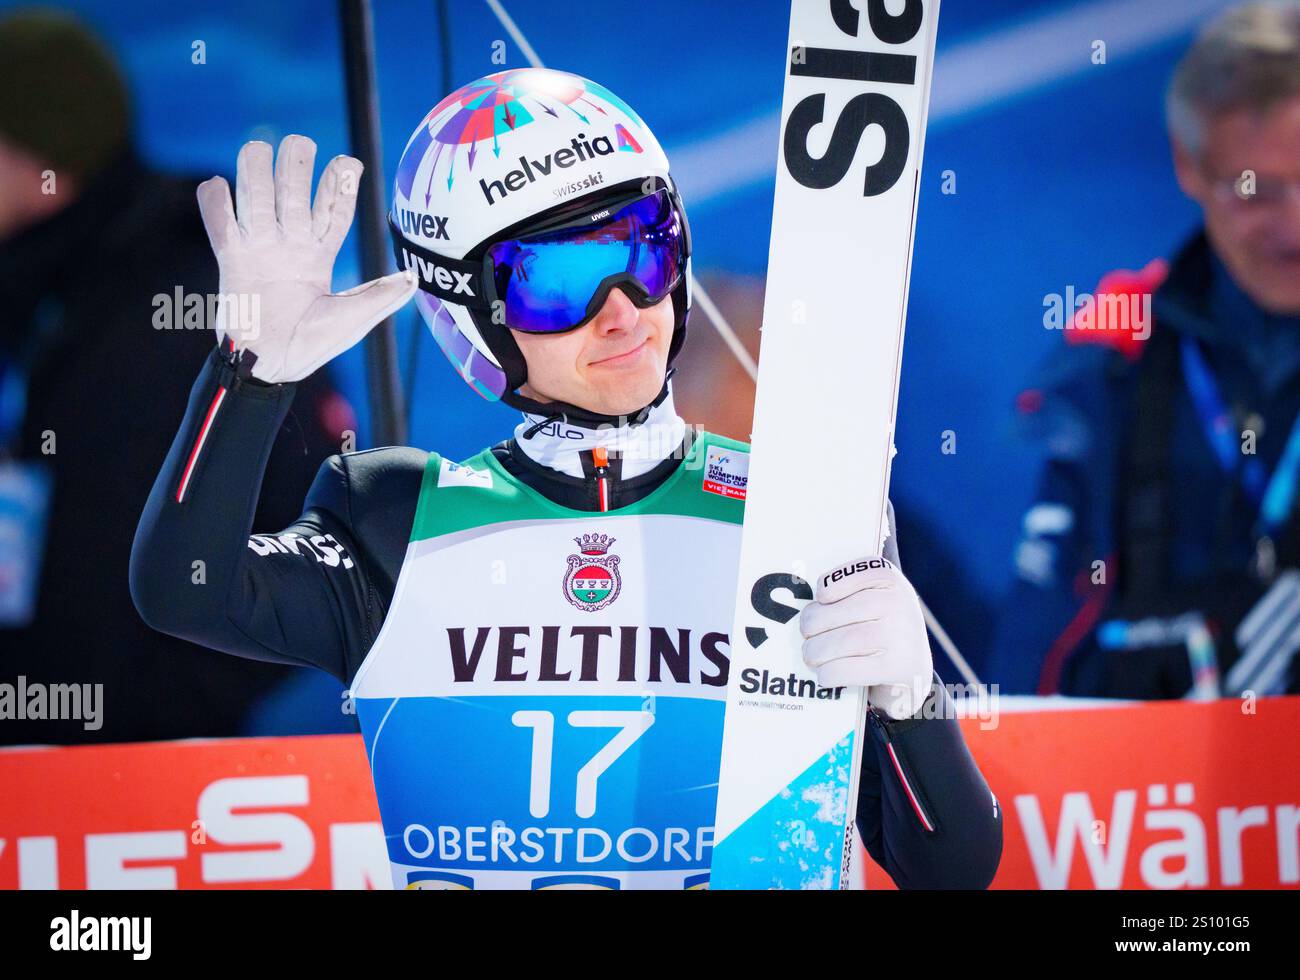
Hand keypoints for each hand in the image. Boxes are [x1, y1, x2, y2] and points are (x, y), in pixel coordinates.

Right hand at [196, 134, 415, 382]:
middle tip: (299, 144)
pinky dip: (215, 203)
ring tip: (258, 150)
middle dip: (294, 165)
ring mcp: (259, 249)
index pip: (331, 209)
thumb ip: (381, 296)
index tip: (349, 162)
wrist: (269, 367)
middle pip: (291, 192)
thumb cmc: (312, 346)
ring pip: (256, 197)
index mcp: (319, 254)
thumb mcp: (353, 320)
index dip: (339, 184)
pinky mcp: (231, 260)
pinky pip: (220, 225)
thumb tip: (415, 278)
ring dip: (255, 171)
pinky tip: (217, 185)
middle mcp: (289, 244)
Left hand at [799, 556, 933, 719]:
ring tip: (812, 655)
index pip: (859, 572)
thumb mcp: (875, 603)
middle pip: (840, 610)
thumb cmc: (881, 631)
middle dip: (812, 624)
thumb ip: (848, 595)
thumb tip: (805, 609)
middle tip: (807, 634)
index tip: (822, 597)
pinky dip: (829, 673)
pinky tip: (826, 674)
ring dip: (816, 652)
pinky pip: (846, 669)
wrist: (914, 673)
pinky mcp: (896, 669)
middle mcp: (901, 605)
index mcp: (892, 582)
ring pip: (841, 641)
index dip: (832, 583)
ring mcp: (901, 637)